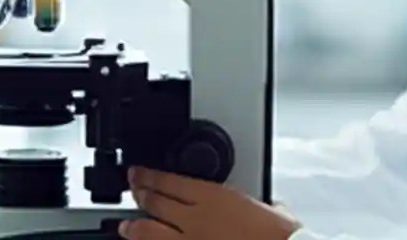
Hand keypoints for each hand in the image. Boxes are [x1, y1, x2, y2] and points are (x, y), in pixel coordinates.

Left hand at [119, 166, 301, 239]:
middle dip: (139, 195)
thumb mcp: (273, 211)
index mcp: (212, 196)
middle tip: (132, 191)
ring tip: (125, 227)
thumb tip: (274, 207)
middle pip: (154, 202)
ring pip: (150, 232)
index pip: (168, 181)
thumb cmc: (280, 236)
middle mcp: (195, 218)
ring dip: (134, 228)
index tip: (139, 173)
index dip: (148, 175)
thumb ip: (265, 206)